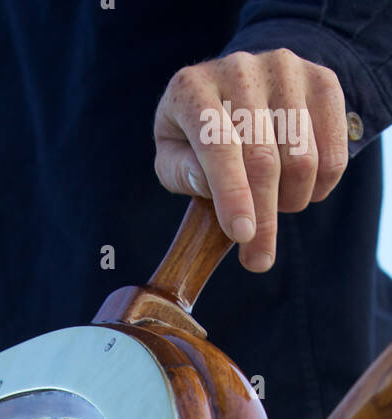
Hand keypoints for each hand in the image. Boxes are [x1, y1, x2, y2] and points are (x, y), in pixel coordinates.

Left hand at [154, 49, 348, 271]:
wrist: (240, 89)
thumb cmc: (197, 136)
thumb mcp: (174, 157)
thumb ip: (184, 173)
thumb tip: (209, 184)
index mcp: (193, 89)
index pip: (218, 145)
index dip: (232, 194)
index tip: (243, 234)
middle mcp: (239, 69)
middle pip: (263, 158)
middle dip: (264, 218)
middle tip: (259, 259)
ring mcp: (284, 69)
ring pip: (302, 158)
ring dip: (290, 200)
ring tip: (273, 204)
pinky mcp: (321, 80)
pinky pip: (333, 149)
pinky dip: (321, 185)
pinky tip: (299, 190)